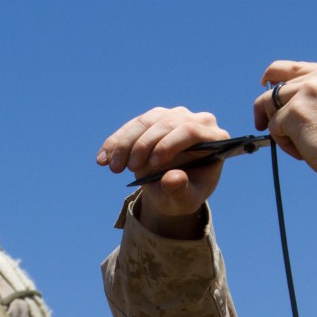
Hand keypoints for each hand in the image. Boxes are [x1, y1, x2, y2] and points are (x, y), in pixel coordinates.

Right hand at [97, 107, 229, 237]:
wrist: (170, 189)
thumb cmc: (184, 194)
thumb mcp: (185, 200)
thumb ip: (181, 191)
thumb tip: (172, 179)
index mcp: (214, 139)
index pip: (191, 130)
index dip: (169, 144)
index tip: (153, 164)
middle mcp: (196, 120)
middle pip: (166, 123)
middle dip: (143, 145)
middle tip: (129, 170)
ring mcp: (173, 116)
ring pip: (145, 122)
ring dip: (125, 144)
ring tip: (113, 168)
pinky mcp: (153, 119)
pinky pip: (131, 126)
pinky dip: (115, 143)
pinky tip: (102, 159)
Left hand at [252, 61, 316, 234]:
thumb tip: (281, 100)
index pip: (293, 67)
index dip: (274, 77)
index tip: (264, 85)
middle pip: (275, 85)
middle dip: (267, 106)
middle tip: (260, 123)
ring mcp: (308, 91)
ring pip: (270, 105)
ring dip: (279, 129)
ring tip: (301, 146)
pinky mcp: (295, 111)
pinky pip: (273, 127)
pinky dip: (284, 143)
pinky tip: (304, 152)